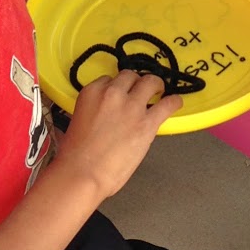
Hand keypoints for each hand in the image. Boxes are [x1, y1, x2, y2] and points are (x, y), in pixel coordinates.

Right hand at [60, 69, 180, 199]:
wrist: (83, 173)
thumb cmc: (74, 156)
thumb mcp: (78, 122)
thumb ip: (92, 112)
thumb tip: (103, 117)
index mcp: (91, 92)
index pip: (108, 79)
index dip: (117, 87)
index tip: (120, 94)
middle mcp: (112, 93)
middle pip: (130, 76)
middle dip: (135, 83)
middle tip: (140, 91)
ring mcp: (131, 106)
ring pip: (150, 82)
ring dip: (155, 85)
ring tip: (159, 91)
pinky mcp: (147, 123)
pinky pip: (167, 104)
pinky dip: (173, 101)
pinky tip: (175, 102)